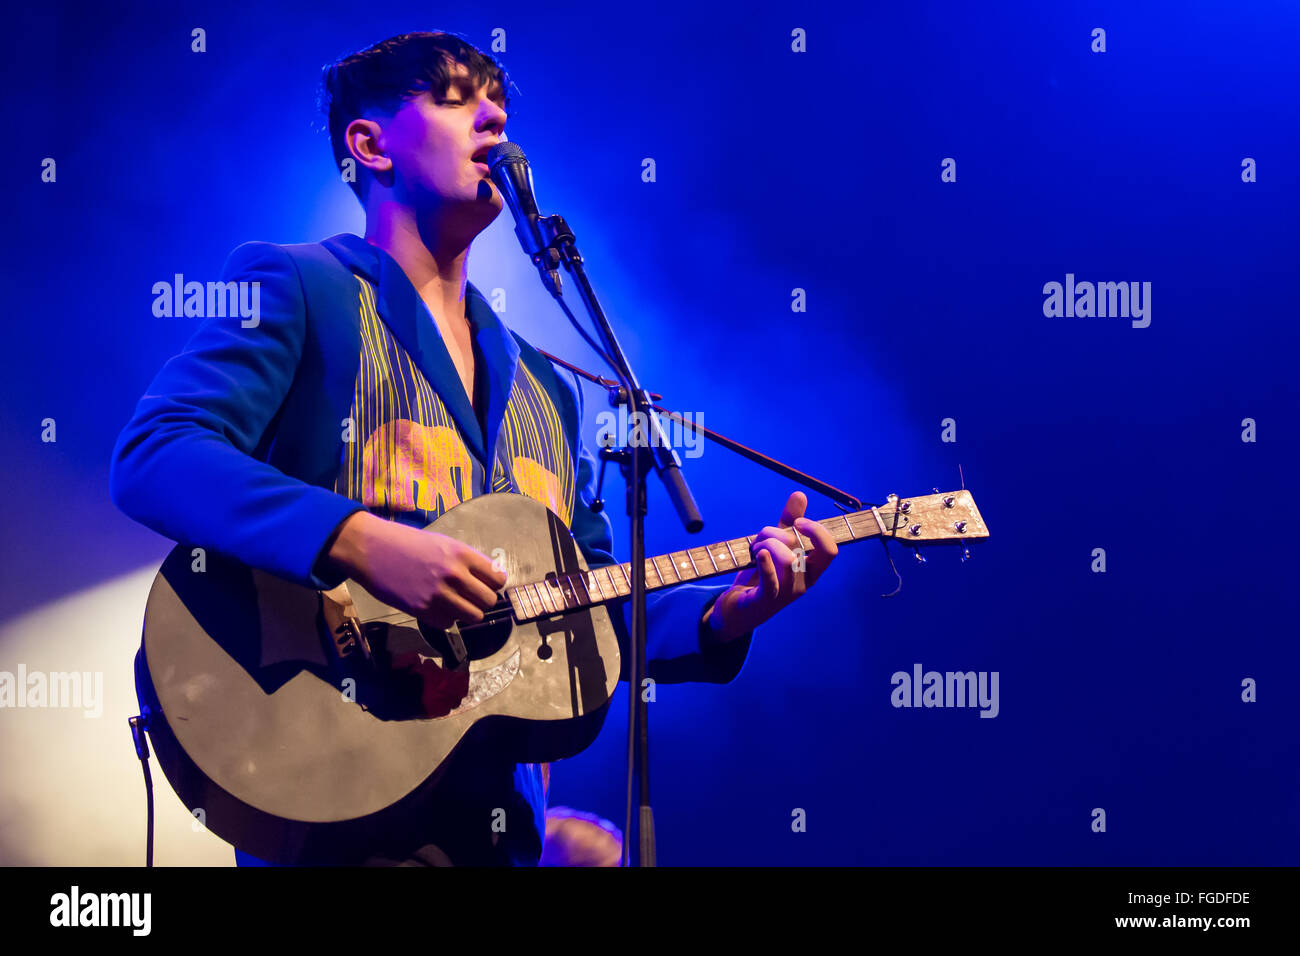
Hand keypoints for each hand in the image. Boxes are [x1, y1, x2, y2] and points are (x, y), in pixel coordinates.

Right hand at [324, 511, 506, 628]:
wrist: (371, 549)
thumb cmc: (407, 543)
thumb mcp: (442, 543)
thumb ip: (466, 561)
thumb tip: (489, 579)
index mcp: (462, 554)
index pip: (498, 578)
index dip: (493, 584)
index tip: (485, 584)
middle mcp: (454, 574)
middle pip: (488, 601)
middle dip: (481, 601)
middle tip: (470, 597)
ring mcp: (438, 594)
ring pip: (473, 616)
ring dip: (466, 612)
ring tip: (454, 603)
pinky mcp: (422, 610)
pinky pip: (448, 623)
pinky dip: (445, 618)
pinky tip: (434, 606)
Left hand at [707, 491, 837, 640]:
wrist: (735, 610)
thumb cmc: (758, 577)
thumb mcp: (773, 546)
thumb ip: (787, 523)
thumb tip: (800, 495)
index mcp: (808, 570)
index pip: (830, 550)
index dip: (817, 531)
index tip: (797, 522)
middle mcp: (802, 583)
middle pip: (799, 548)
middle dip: (775, 533)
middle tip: (759, 539)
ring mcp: (785, 594)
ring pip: (786, 559)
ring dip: (764, 544)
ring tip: (753, 550)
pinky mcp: (765, 601)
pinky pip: (772, 582)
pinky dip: (766, 563)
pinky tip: (758, 554)